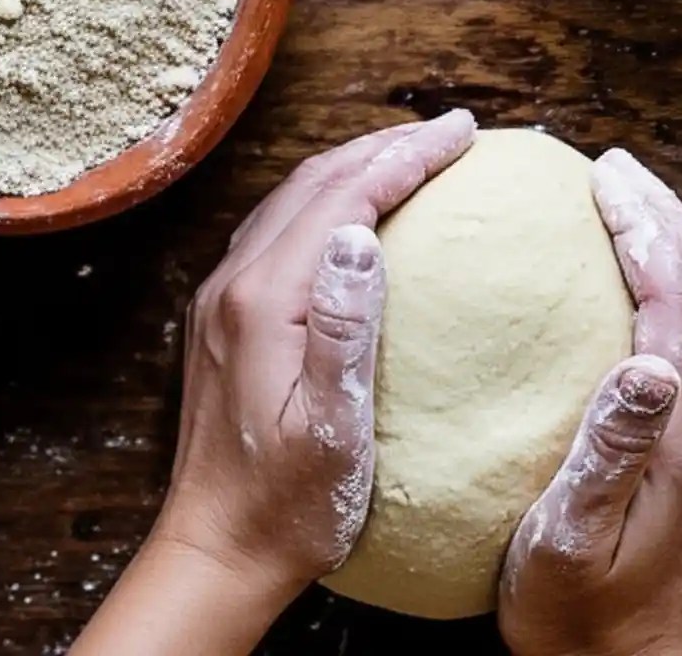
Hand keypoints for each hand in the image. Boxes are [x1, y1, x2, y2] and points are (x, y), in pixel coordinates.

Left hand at [72, 110, 476, 655]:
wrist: (219, 549)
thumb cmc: (287, 505)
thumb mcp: (329, 431)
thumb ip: (343, 332)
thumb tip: (362, 236)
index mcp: (263, 304)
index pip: (342, 199)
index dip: (405, 157)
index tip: (462, 135)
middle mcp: (234, 287)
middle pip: (315, 183)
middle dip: (386, 146)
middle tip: (451, 132)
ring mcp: (224, 301)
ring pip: (294, 201)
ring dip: (356, 167)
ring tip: (413, 155)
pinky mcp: (226, 321)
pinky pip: (281, 232)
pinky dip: (330, 202)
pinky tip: (359, 215)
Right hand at [498, 149, 681, 655]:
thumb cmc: (573, 614)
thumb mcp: (568, 542)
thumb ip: (608, 453)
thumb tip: (648, 361)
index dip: (647, 233)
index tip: (604, 182)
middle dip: (669, 217)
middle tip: (613, 170)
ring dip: (680, 244)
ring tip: (628, 201)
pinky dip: (678, 286)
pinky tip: (638, 276)